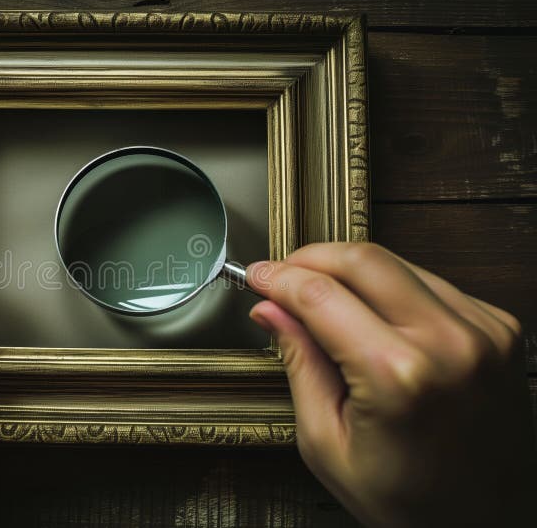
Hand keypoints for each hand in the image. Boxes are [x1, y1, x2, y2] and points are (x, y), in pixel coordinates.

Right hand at [247, 243, 534, 526]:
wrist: (489, 523)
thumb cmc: (412, 501)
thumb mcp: (328, 444)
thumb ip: (299, 364)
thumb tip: (272, 311)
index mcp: (398, 376)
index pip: (320, 295)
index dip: (278, 278)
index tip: (257, 276)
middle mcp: (449, 342)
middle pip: (362, 259)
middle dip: (311, 257)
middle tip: (282, 276)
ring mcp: (482, 331)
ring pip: (397, 263)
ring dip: (350, 270)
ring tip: (321, 298)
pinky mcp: (499, 329)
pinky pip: (431, 283)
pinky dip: (391, 287)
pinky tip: (370, 312)